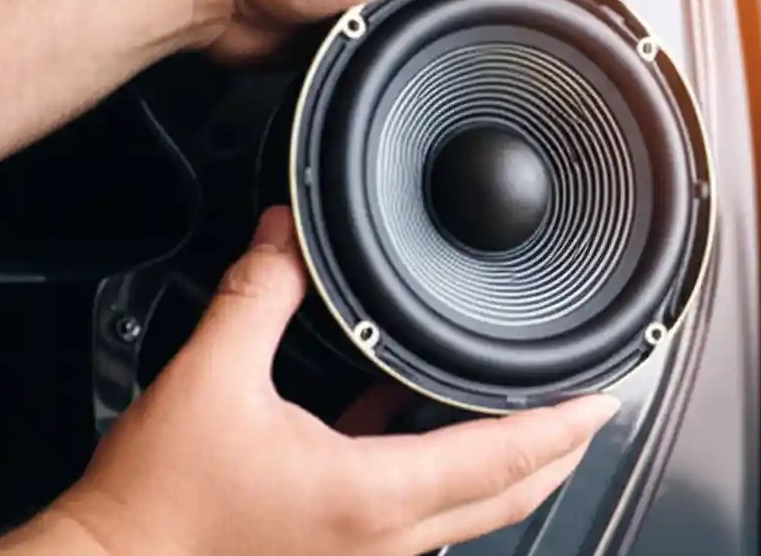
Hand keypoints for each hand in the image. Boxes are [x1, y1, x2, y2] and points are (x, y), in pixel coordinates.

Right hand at [34, 207, 619, 554]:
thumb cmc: (158, 504)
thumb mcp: (210, 377)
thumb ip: (258, 294)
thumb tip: (284, 235)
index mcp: (371, 497)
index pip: (502, 459)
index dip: (562, 425)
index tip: (603, 396)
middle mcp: (383, 538)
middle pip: (507, 496)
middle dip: (559, 451)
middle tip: (590, 407)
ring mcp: (364, 552)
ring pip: (469, 508)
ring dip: (508, 463)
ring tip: (529, 413)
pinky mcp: (337, 548)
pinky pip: (416, 506)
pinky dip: (440, 465)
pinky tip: (413, 417)